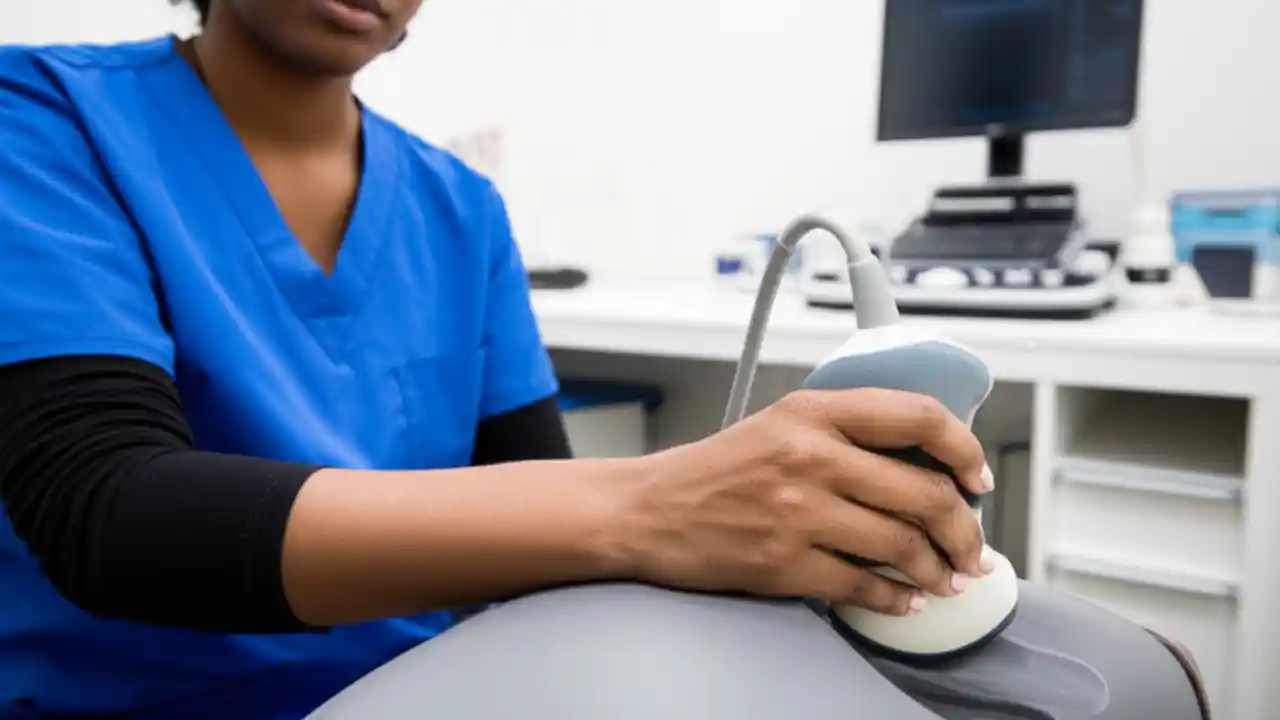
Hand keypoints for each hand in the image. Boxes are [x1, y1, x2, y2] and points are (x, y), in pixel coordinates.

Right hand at [617, 388, 993, 616]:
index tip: (978, 478)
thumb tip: (925, 463)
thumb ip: (846, 432)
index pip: (918, 416)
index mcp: (813, 410)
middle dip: (965, 532)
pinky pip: (862, 586)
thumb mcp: (782, 424)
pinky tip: (904, 600)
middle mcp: (809, 455)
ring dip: (937, 570)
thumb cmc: (717, 469)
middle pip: (923, 493)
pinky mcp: (783, 562)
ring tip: (946, 578)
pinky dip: (896, 600)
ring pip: (902, 546)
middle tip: (974, 549)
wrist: (649, 509)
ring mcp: (797, 511)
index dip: (964, 449)